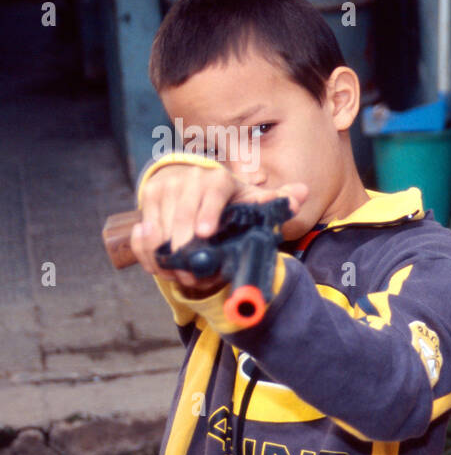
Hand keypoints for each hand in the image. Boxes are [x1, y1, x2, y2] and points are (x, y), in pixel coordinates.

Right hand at [131, 162, 306, 294]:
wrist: (194, 183)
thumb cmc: (230, 199)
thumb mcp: (252, 200)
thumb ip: (277, 201)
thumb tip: (301, 194)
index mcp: (219, 179)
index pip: (214, 192)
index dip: (209, 212)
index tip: (205, 234)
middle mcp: (190, 178)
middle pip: (183, 212)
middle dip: (186, 245)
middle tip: (191, 272)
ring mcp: (167, 186)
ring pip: (161, 224)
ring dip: (167, 254)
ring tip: (179, 276)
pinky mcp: (149, 197)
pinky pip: (144, 230)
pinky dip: (149, 252)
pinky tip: (160, 268)